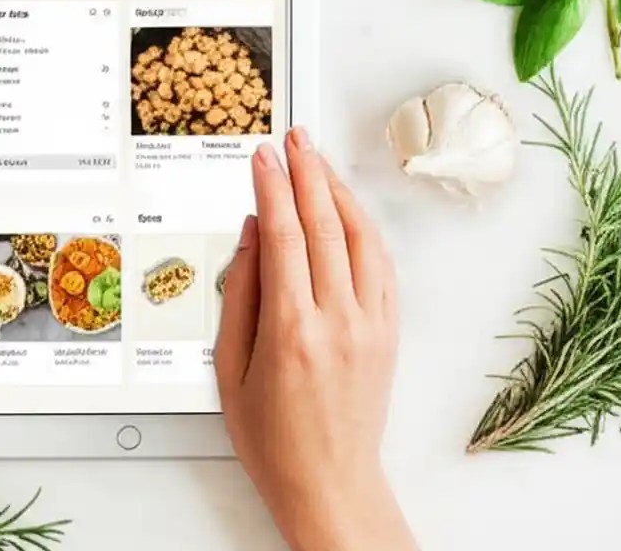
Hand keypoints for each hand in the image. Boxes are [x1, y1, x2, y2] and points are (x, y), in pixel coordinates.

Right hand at [214, 128, 415, 550]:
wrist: (328, 482)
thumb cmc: (273, 438)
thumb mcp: (231, 369)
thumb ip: (240, 295)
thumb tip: (253, 234)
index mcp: (292, 331)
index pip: (285, 236)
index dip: (272, 187)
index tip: (262, 156)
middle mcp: (339, 321)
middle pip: (325, 225)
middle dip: (307, 173)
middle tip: (294, 138)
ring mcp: (372, 325)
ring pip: (361, 237)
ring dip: (340, 191)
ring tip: (320, 160)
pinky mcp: (389, 332)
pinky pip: (382, 265)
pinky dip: (365, 229)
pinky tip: (349, 210)